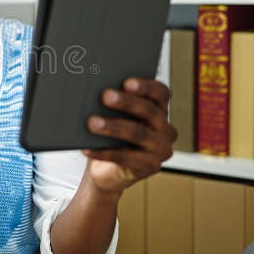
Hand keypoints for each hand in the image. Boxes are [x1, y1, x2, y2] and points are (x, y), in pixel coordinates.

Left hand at [81, 77, 176, 193]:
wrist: (107, 171)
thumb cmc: (111, 137)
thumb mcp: (114, 117)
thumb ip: (112, 104)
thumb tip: (97, 92)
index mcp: (160, 111)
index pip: (160, 93)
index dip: (146, 86)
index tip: (127, 82)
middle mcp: (166, 129)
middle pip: (149, 111)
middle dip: (126, 102)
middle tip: (105, 96)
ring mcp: (160, 150)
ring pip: (138, 133)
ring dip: (113, 127)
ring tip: (92, 122)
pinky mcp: (150, 167)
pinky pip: (125, 158)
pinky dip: (104, 152)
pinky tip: (87, 148)